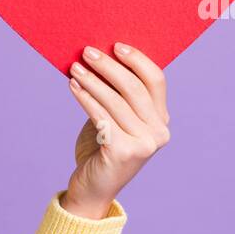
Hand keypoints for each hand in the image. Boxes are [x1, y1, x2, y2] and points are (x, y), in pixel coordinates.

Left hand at [62, 42, 170, 218]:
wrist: (92, 188)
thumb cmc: (100, 149)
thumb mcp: (113, 118)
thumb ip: (116, 95)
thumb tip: (100, 57)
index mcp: (161, 119)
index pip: (156, 80)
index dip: (137, 59)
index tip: (115, 45)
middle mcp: (159, 131)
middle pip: (134, 88)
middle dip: (109, 66)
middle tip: (87, 52)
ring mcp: (145, 143)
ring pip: (116, 101)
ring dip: (92, 80)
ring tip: (75, 67)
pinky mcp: (125, 152)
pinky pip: (102, 116)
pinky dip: (85, 98)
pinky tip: (73, 86)